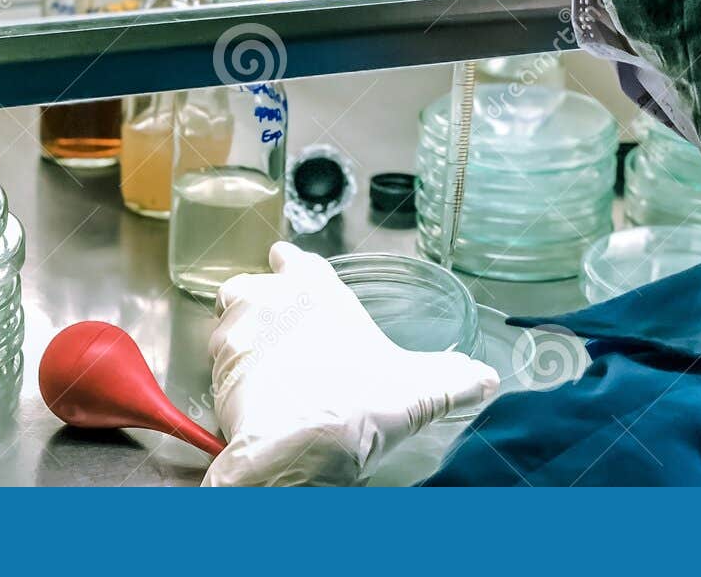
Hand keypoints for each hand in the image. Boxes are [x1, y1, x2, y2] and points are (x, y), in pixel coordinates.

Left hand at [204, 242, 498, 485]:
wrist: (308, 443)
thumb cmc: (364, 400)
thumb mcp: (422, 387)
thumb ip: (454, 378)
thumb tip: (488, 378)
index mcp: (314, 283)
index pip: (291, 258)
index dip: (292, 272)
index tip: (296, 286)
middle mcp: (267, 296)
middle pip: (249, 288)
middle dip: (258, 309)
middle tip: (281, 343)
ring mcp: (234, 332)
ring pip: (223, 326)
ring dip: (238, 345)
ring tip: (264, 376)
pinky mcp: (212, 372)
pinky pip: (212, 371)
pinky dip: (226, 384)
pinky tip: (248, 406)